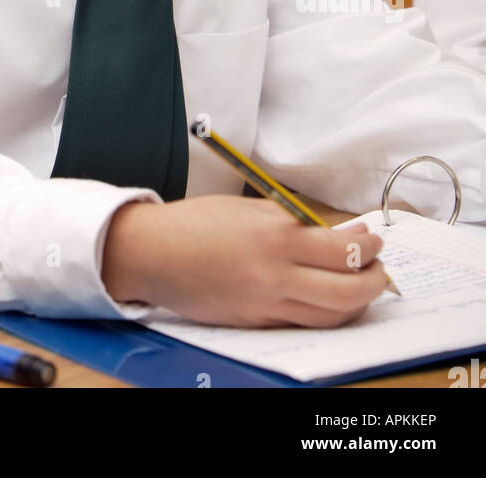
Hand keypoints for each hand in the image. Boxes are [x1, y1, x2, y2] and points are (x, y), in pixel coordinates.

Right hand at [102, 196, 385, 327]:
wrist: (155, 254)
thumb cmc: (197, 223)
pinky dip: (325, 314)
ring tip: (361, 285)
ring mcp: (266, 306)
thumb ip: (299, 221)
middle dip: (374, 281)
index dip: (369, 247)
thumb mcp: (251, 209)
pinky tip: (328, 298)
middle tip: (379, 268)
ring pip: (331, 316)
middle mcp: (276, 277)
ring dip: (356, 303)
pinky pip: (303, 324)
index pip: (343, 251)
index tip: (375, 239)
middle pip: (348, 293)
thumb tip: (344, 231)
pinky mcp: (256, 324)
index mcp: (276, 239)